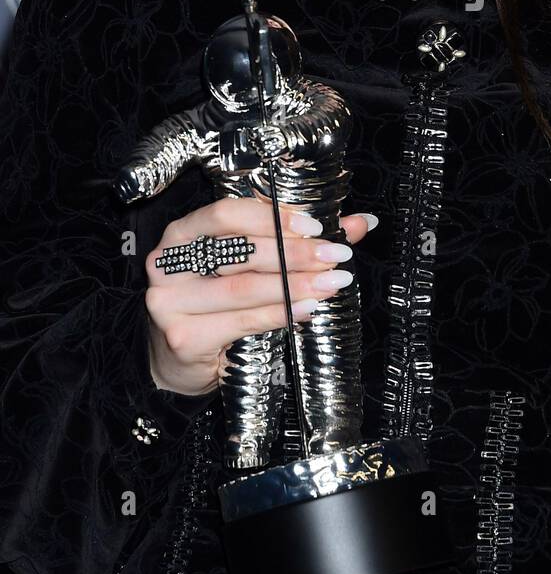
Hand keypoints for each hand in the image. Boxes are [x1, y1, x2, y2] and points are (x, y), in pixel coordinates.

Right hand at [144, 196, 374, 396]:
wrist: (176, 359)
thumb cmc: (216, 302)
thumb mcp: (248, 265)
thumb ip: (298, 240)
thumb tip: (361, 224)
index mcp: (183, 233)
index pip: (226, 214)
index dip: (271, 217)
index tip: (314, 227)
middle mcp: (167, 263)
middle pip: (238, 252)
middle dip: (293, 253)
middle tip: (335, 257)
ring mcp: (170, 301)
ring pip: (242, 288)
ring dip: (293, 285)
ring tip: (330, 284)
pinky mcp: (183, 336)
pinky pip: (241, 321)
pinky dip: (279, 314)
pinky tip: (307, 309)